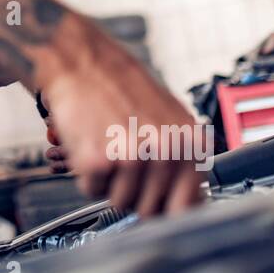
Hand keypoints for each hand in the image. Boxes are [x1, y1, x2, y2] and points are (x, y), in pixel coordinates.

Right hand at [43, 34, 204, 216]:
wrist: (82, 61)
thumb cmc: (122, 85)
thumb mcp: (170, 118)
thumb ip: (183, 159)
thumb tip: (188, 201)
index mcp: (191, 142)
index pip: (189, 205)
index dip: (169, 210)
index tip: (160, 208)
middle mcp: (166, 151)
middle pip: (151, 210)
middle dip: (135, 195)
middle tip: (124, 164)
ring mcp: (132, 158)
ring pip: (121, 203)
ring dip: (110, 184)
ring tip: (108, 148)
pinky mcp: (98, 161)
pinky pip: (92, 191)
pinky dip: (87, 175)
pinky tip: (92, 144)